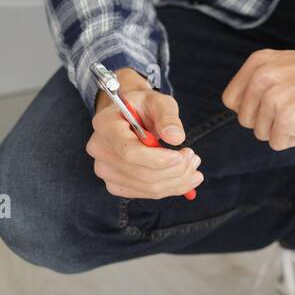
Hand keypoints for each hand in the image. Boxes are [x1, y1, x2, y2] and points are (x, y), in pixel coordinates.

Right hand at [87, 71, 203, 199]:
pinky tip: (185, 177)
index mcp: (105, 124)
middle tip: (194, 158)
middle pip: (140, 173)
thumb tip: (176, 137)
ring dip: (177, 181)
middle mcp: (99, 149)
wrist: (131, 114)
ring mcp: (104, 169)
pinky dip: (170, 188)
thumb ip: (168, 116)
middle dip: (174, 170)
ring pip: (146, 187)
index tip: (182, 156)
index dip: (158, 159)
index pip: (129, 152)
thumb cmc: (144, 105)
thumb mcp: (158, 101)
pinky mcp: (115, 183)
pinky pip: (145, 193)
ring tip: (193, 165)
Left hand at [221, 44, 294, 149]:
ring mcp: (273, 97)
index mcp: (258, 62)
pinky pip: (278, 144)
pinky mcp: (287, 117)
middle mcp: (261, 77)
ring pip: (261, 134)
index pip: (231, 100)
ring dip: (284, 129)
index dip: (253, 109)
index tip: (277, 103)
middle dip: (269, 121)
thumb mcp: (286, 66)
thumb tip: (242, 111)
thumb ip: (262, 82)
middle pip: (245, 120)